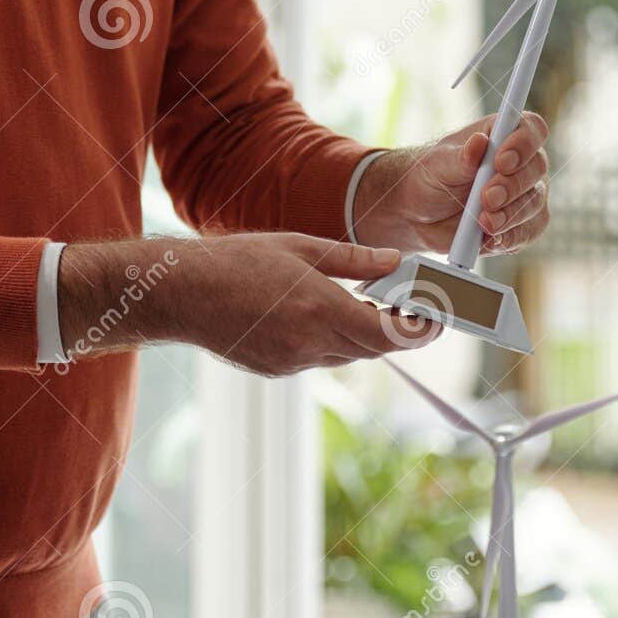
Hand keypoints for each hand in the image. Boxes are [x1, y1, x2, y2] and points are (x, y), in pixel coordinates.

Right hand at [57, 233, 439, 375]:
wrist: (180, 292)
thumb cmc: (238, 261)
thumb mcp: (304, 248)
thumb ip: (357, 261)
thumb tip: (397, 262)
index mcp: (322, 311)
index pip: (391, 336)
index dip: (421, 331)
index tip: (436, 319)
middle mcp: (311, 345)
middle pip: (374, 348)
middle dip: (397, 330)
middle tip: (412, 307)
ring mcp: (292, 363)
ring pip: (347, 354)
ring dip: (364, 334)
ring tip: (371, 303)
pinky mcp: (276, 369)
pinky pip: (319, 357)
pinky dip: (332, 339)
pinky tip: (323, 313)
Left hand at [351, 113, 550, 255]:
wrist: (422, 214)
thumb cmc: (433, 177)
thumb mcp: (439, 163)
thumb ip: (461, 156)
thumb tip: (479, 142)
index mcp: (505, 135)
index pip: (532, 130)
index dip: (523, 144)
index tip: (500, 161)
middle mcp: (523, 163)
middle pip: (537, 168)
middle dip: (512, 186)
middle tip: (486, 198)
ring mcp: (526, 194)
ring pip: (535, 203)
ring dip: (510, 215)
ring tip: (483, 223)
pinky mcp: (523, 224)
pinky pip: (528, 232)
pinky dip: (511, 237)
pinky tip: (491, 240)